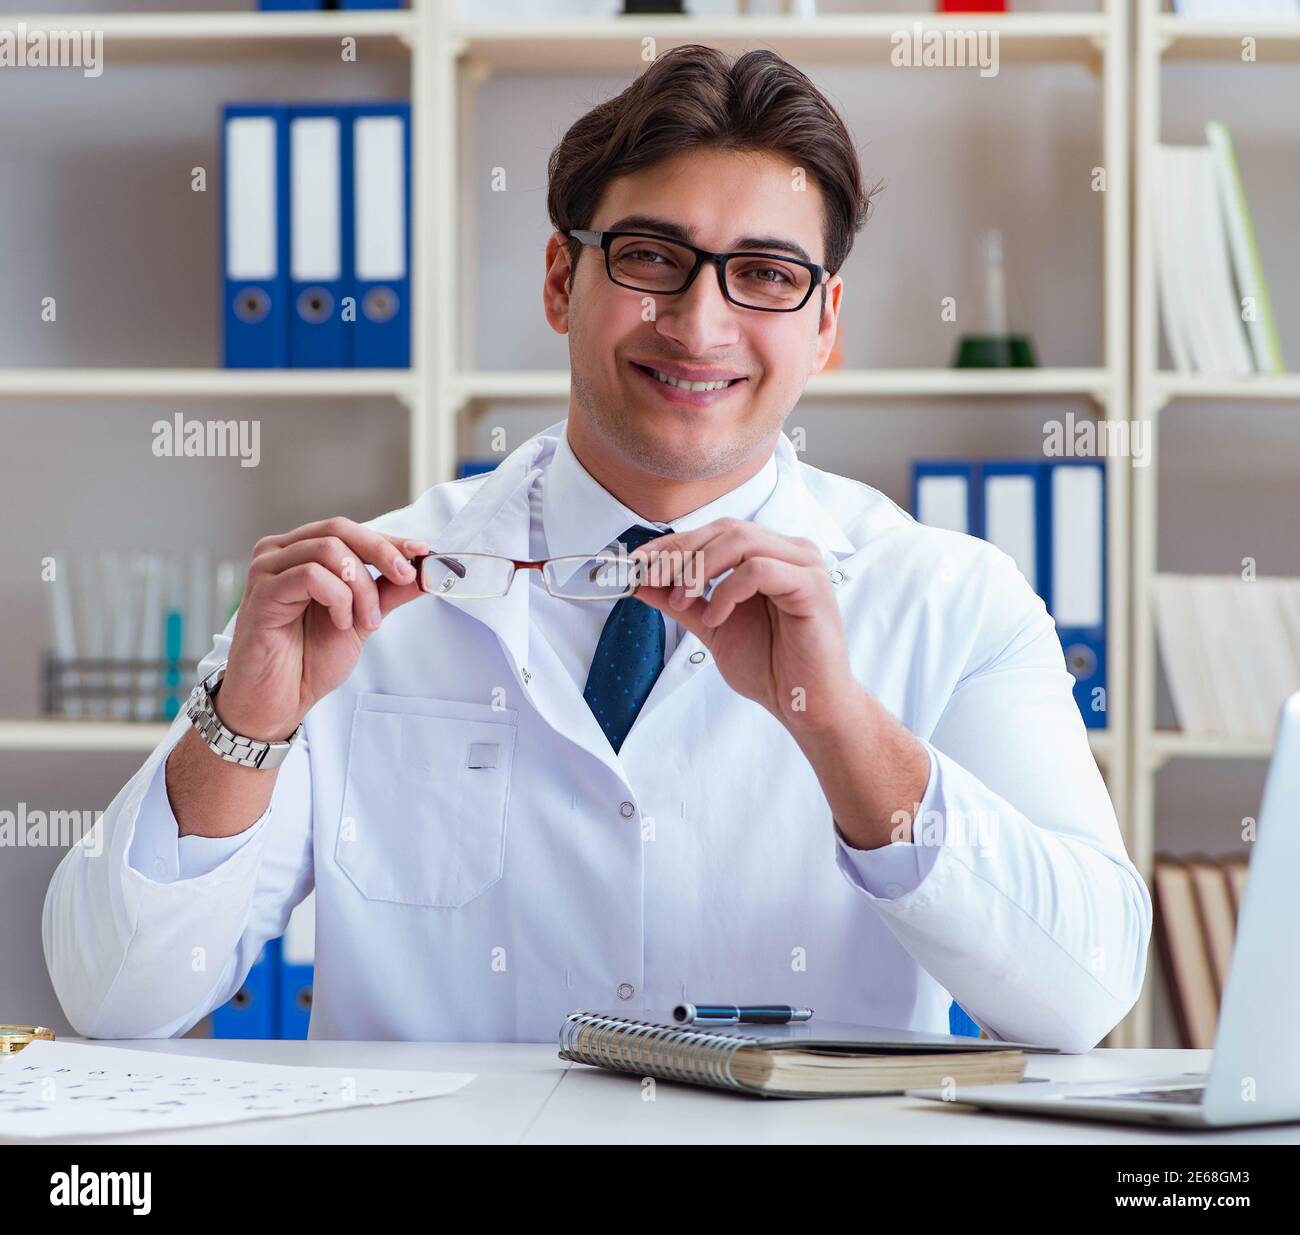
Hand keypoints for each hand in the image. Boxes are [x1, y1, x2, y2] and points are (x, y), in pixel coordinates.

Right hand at [216, 517, 427, 740]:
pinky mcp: (262, 592)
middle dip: (381, 552)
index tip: (421, 552)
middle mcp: (280, 553)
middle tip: (405, 577)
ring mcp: (267, 570)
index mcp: (301, 553)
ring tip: (365, 621)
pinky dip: (338, 599)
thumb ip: (388, 593)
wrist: (280, 701)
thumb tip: (423, 571)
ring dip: (360, 587)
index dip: (387, 540)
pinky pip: (310, 576)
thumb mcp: (361, 620)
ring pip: (329, 551)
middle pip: (338, 530)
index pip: (349, 531)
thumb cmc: (309, 660)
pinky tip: (341, 624)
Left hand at [631, 517, 856, 735]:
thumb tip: (642, 582)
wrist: (805, 704)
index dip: (673, 544)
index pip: (715, 532)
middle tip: (654, 579)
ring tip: (683, 601)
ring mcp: (804, 564)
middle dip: (681, 553)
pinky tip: (716, 617)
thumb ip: (682, 602)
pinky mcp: (812, 585)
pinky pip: (759, 569)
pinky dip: (728, 591)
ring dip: (700, 568)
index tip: (639, 563)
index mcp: (768, 554)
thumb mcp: (712, 626)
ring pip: (741, 539)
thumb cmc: (771, 666)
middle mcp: (789, 551)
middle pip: (726, 528)